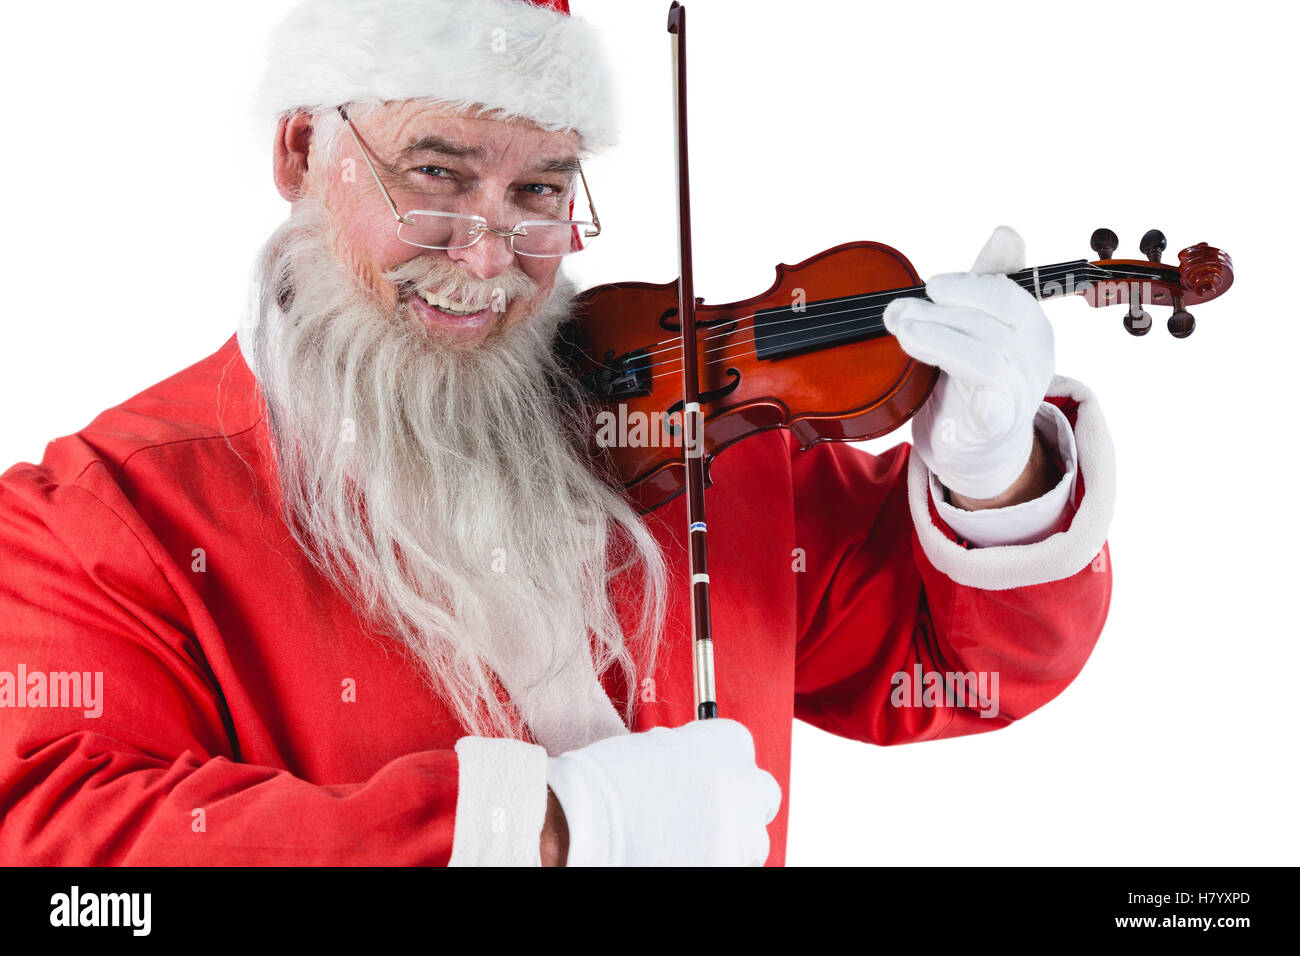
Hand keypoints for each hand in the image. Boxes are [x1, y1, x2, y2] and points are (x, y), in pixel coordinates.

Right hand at [544, 718, 781, 865]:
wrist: (580, 825)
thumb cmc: (606, 780)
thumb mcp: (655, 747)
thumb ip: (690, 753)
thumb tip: (700, 767)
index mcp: (726, 745)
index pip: (741, 747)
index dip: (719, 761)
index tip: (704, 771)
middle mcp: (742, 789)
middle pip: (761, 794)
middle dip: (740, 801)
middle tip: (707, 810)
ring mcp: (738, 837)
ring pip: (753, 840)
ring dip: (729, 838)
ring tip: (687, 839)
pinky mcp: (725, 869)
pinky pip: (731, 864)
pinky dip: (713, 860)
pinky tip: (679, 856)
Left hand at [883, 226, 1054, 499]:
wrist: (978, 446)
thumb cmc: (973, 375)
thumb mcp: (979, 323)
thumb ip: (984, 282)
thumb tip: (1007, 230)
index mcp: (1030, 323)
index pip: (1005, 294)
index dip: (966, 286)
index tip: (929, 285)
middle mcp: (1034, 354)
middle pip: (987, 323)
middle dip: (936, 313)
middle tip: (894, 311)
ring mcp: (1021, 390)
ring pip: (983, 357)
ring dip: (937, 340)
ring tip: (902, 333)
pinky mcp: (1001, 424)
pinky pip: (992, 404)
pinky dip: (975, 393)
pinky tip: (941, 378)